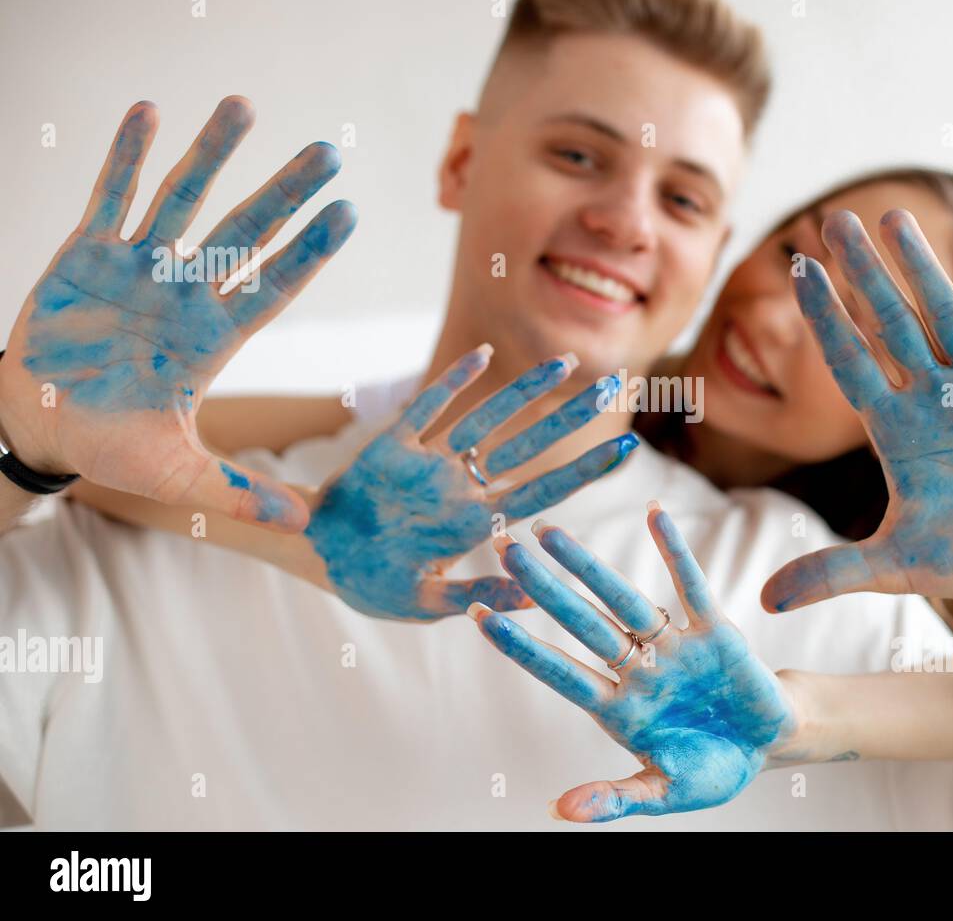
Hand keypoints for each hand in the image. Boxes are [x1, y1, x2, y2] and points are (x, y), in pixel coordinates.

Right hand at [0, 96, 354, 530]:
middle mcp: (184, 294)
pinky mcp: (85, 255)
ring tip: (245, 105)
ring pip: (183, 200)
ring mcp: (137, 269)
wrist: (41, 427)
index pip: (271, 286)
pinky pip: (110, 196)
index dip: (309, 253)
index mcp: (211, 339)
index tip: (351, 216)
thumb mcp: (177, 477)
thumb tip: (305, 528)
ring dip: (211, 154)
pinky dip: (126, 157)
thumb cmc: (111, 448)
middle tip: (329, 152)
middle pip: (244, 232)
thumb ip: (237, 494)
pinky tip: (149, 112)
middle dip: (284, 193)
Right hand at [303, 347, 638, 620]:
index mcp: (473, 523)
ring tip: (566, 363)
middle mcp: (460, 487)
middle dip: (570, 418)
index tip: (627, 447)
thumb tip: (533, 596)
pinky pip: (427, 406)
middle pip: (528, 445)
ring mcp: (429, 463)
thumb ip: (476, 594)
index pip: (543, 490)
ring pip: (486, 418)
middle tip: (615, 386)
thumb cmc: (371, 584)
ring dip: (524, 390)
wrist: (316, 558)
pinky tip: (483, 356)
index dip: (585, 469)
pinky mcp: (393, 446)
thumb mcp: (426, 604)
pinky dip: (453, 381)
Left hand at [470, 503, 796, 821]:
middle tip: (502, 546)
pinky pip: (690, 586)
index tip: (478, 617)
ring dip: (586, 564)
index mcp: (618, 709)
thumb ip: (615, 799)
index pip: (559, 671)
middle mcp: (637, 670)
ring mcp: (672, 646)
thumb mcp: (665, 793)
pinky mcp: (713, 631)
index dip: (520, 646)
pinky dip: (674, 551)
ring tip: (548, 531)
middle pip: (581, 622)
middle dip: (542, 587)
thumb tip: (558, 811)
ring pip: (622, 598)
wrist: (771, 747)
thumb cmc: (713, 770)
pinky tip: (655, 514)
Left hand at [762, 209, 952, 622]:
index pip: (851, 361)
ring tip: (893, 216)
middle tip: (833, 221)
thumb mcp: (894, 565)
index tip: (798, 273)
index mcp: (895, 428)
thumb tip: (765, 600)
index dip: (825, 318)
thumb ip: (832, 572)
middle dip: (863, 272)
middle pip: (892, 322)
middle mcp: (933, 396)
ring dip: (922, 266)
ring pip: (947, 312)